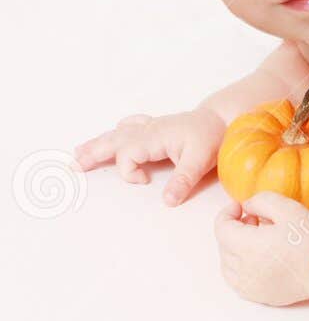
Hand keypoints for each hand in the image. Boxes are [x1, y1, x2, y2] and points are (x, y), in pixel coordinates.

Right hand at [74, 109, 226, 205]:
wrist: (223, 119)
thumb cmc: (212, 136)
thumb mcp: (201, 160)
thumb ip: (183, 180)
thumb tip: (167, 201)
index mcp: (155, 136)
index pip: (127, 154)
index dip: (130, 172)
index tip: (145, 181)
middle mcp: (148, 129)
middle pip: (114, 141)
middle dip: (93, 153)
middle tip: (74, 165)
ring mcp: (151, 126)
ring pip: (118, 133)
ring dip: (98, 143)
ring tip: (78, 152)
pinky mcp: (156, 127)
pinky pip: (130, 126)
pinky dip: (117, 132)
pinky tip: (111, 134)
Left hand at [213, 192, 308, 306]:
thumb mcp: (288, 208)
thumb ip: (261, 201)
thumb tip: (246, 207)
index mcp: (246, 246)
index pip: (221, 228)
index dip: (227, 213)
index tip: (240, 206)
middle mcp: (243, 269)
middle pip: (223, 245)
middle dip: (234, 229)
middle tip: (254, 220)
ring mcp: (249, 285)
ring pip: (227, 265)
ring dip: (234, 249)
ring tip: (256, 240)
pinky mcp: (259, 296)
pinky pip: (237, 281)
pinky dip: (239, 268)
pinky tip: (258, 259)